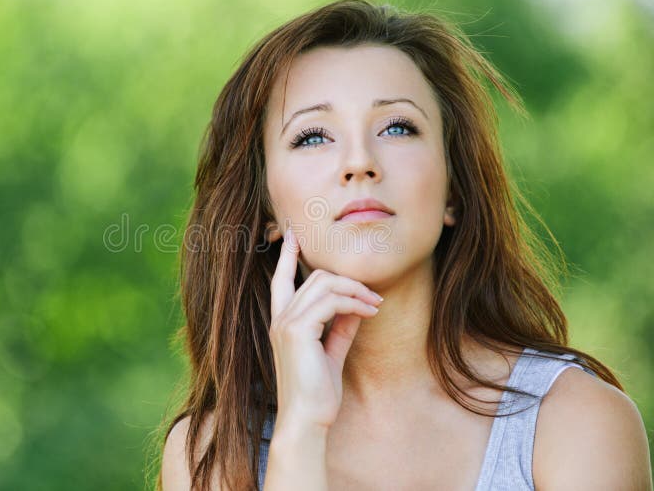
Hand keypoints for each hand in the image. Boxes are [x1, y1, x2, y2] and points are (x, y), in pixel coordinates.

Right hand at [269, 226, 383, 430]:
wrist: (306, 420)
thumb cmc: (317, 393)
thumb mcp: (331, 353)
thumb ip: (340, 328)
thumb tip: (356, 307)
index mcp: (282, 323)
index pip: (280, 280)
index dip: (286, 256)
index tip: (293, 235)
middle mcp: (280, 318)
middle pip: (314, 277)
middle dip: (347, 280)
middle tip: (373, 297)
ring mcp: (286, 323)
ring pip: (324, 284)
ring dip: (356, 291)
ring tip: (375, 305)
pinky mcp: (298, 330)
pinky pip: (332, 302)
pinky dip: (355, 303)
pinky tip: (369, 312)